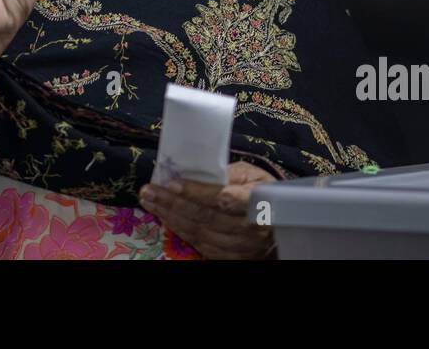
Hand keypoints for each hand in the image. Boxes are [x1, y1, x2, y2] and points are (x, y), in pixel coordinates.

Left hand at [138, 161, 277, 259]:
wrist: (279, 227)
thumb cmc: (263, 192)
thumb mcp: (254, 174)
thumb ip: (230, 172)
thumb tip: (199, 170)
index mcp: (257, 201)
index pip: (222, 198)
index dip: (197, 192)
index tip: (172, 183)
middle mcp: (249, 228)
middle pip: (205, 217)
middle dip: (172, 203)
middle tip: (149, 191)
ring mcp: (240, 247)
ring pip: (199, 232)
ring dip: (170, 217)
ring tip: (151, 202)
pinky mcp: (231, 258)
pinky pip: (200, 245)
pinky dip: (180, 231)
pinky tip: (166, 218)